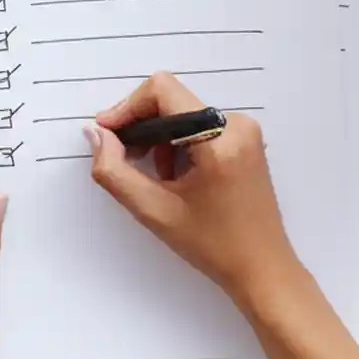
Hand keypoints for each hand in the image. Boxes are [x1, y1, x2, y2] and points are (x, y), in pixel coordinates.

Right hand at [86, 72, 301, 303]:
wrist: (262, 267)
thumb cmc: (213, 245)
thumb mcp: (154, 211)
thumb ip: (114, 171)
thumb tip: (96, 135)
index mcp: (219, 139)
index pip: (163, 90)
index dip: (127, 107)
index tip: (108, 134)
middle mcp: (237, 125)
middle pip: (172, 101)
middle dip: (142, 128)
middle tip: (125, 161)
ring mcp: (245, 131)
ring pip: (183, 114)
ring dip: (160, 140)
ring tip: (157, 178)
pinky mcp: (246, 140)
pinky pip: (200, 126)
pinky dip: (178, 144)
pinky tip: (176, 177)